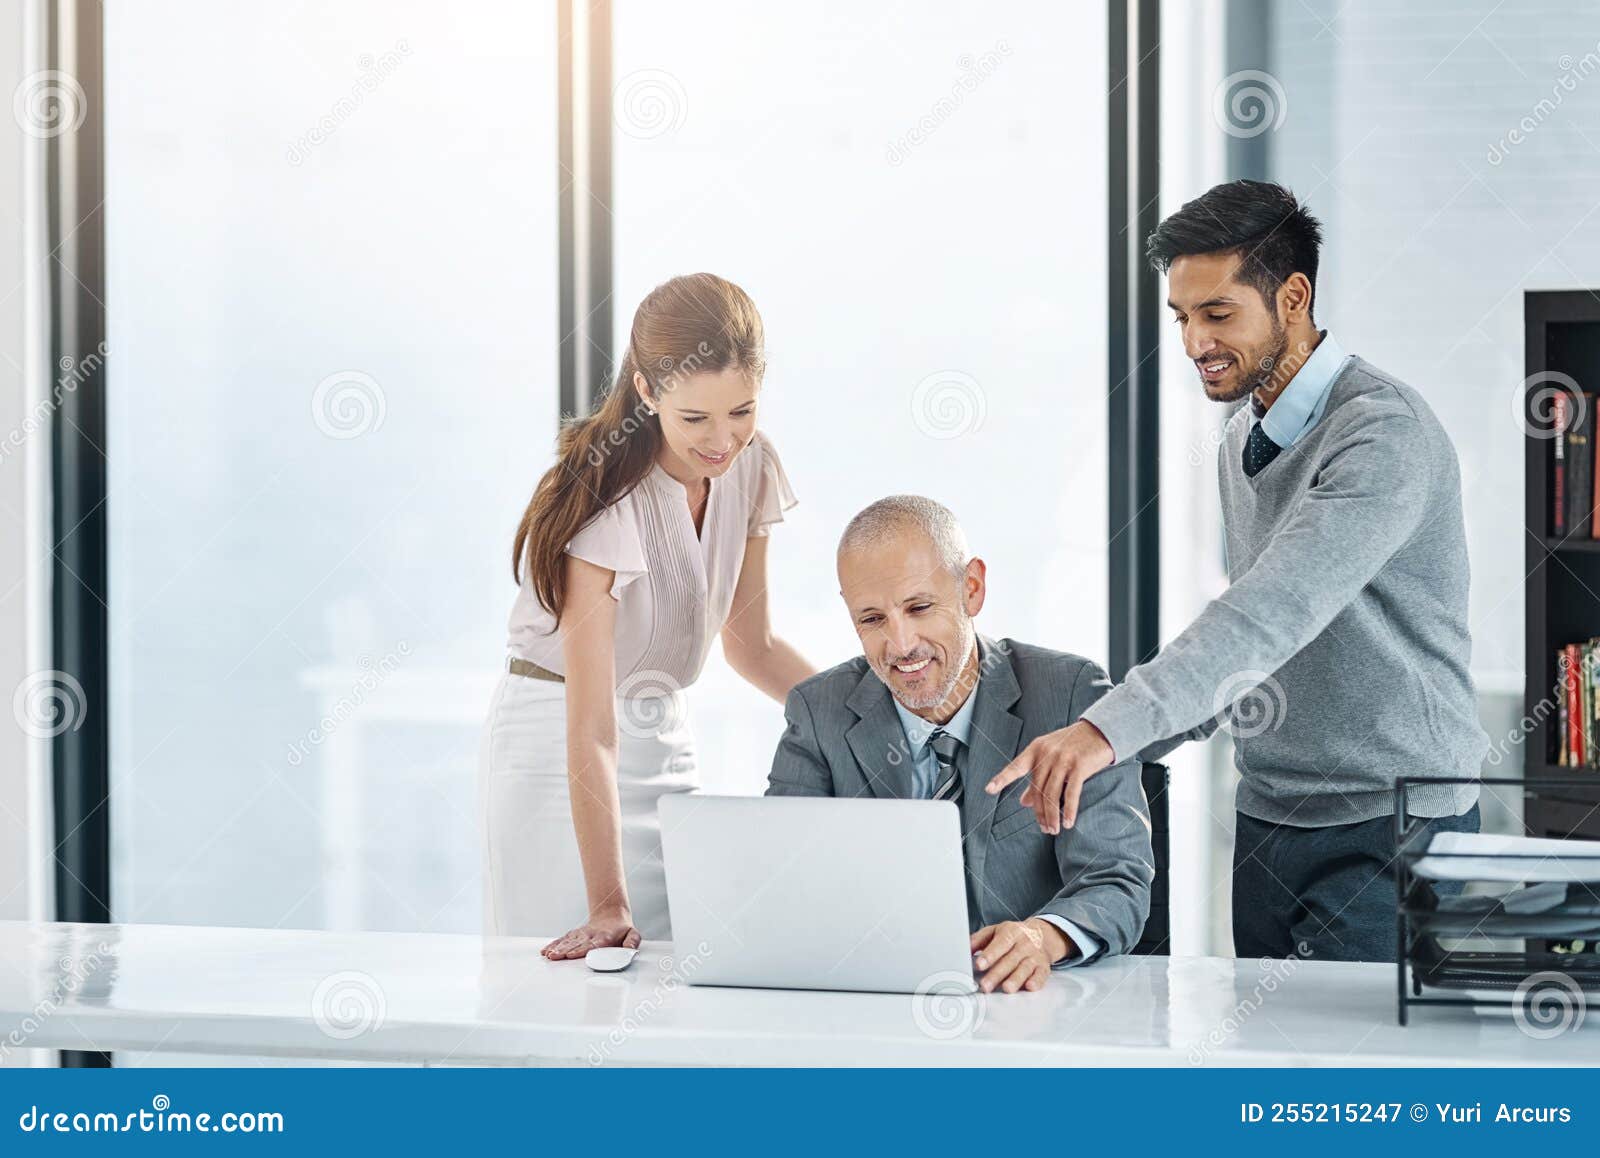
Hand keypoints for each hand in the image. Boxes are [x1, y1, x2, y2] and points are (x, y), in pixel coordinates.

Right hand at [541, 909, 641, 960]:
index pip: (592, 944)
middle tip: (556, 957)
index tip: (572, 954)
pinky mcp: (574, 935)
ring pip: (568, 941)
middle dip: (565, 950)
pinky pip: (563, 939)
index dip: (582, 949)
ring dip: (558, 948)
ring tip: (549, 955)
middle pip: (576, 944)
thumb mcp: (632, 934)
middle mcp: (590, 935)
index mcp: (605, 937)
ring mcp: (581, 934)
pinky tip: (546, 951)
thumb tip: (630, 949)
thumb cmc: (621, 930)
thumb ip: (632, 942)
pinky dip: (554, 945)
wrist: (611, 916)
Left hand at [970, 919, 1067, 992]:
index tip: (979, 965)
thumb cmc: (1014, 935)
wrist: (1043, 934)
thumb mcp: (996, 931)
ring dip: (1016, 979)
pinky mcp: (1044, 967)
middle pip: (1010, 959)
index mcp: (1011, 932)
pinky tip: (1029, 987)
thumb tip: (965, 948)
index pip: (1000, 943)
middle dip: (997, 974)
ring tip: (1006, 988)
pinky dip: (1037, 981)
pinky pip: (1041, 975)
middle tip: (985, 986)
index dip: (990, 955)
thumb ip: (980, 939)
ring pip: (1025, 968)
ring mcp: (1035, 955)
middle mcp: (1024, 944)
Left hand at [984, 720, 1113, 833]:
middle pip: (1037, 789)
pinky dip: (1069, 811)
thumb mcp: (1051, 757)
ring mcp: (1063, 759)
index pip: (1015, 767)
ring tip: (1054, 829)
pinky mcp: (1079, 766)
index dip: (1002, 779)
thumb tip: (1023, 802)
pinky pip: (1071, 793)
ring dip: (1052, 816)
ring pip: (1052, 794)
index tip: (989, 790)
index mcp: (1036, 749)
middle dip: (1039, 813)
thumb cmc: (1072, 746)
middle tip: (1044, 829)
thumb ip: (1037, 778)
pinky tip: (1068, 822)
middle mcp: (1047, 754)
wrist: (1099, 731)